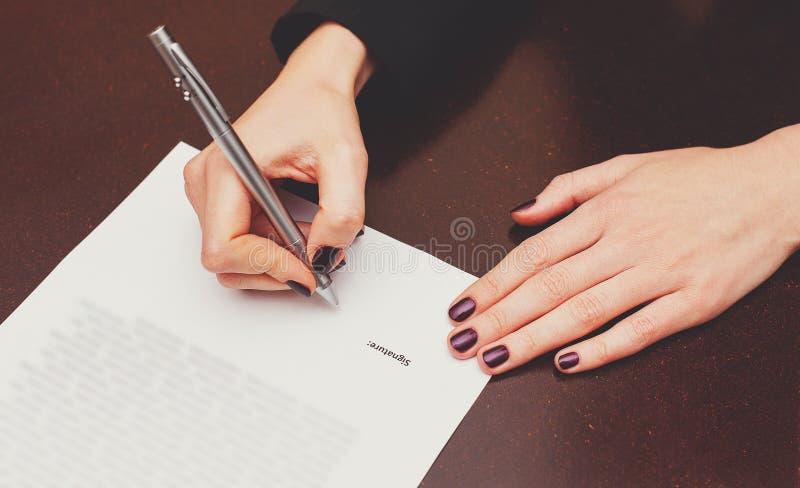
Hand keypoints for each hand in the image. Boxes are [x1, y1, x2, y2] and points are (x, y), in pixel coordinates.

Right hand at [182, 22, 373, 295]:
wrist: (313, 88)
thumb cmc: (320, 111)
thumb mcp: (346, 160)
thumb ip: (341, 214)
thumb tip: (324, 257)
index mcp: (225, 169)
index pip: (224, 248)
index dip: (268, 268)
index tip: (307, 270)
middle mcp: (205, 181)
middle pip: (225, 259)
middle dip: (274, 267)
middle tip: (316, 257)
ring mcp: (208, 190)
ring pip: (232, 257)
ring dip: (275, 259)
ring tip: (311, 235)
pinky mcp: (221, 196)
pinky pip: (239, 242)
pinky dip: (272, 247)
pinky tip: (298, 228)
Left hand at [446, 125, 799, 373]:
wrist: (774, 188)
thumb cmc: (698, 177)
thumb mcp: (628, 165)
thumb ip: (569, 187)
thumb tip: (520, 211)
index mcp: (606, 210)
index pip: (535, 254)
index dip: (494, 283)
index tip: (462, 306)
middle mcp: (627, 242)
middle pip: (549, 288)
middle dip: (499, 318)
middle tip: (461, 343)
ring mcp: (660, 273)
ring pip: (584, 312)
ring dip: (534, 339)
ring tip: (495, 359)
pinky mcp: (693, 302)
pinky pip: (639, 330)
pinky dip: (601, 350)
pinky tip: (566, 365)